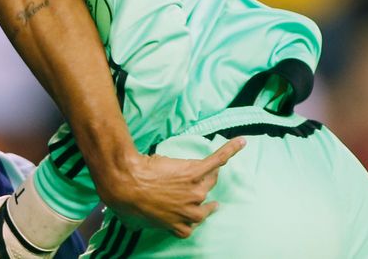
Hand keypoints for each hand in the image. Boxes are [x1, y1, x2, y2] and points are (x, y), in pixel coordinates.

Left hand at [97, 137, 244, 237]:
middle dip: (195, 187)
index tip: (191, 203)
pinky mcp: (194, 172)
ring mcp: (195, 191)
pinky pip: (217, 161)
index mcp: (181, 226)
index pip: (196, 217)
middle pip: (203, 195)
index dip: (191, 207)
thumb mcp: (135, 222)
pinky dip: (230, 150)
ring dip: (205, 172)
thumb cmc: (127, 203)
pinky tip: (241, 142)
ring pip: (209, 179)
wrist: (126, 181)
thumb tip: (134, 223)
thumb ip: (143, 223)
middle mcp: (193, 210)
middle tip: (182, 179)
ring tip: (194, 164)